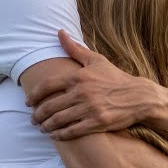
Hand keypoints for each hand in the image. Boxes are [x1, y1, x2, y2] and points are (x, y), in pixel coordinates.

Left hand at [26, 29, 158, 139]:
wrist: (139, 97)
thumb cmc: (116, 78)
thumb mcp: (96, 60)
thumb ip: (74, 48)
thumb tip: (59, 32)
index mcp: (78, 77)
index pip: (47, 86)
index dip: (34, 95)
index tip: (28, 102)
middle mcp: (82, 93)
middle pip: (49, 106)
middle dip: (37, 115)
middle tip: (33, 119)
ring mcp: (89, 109)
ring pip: (58, 120)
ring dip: (46, 126)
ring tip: (42, 128)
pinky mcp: (97, 123)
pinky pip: (72, 131)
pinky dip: (60, 135)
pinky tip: (56, 135)